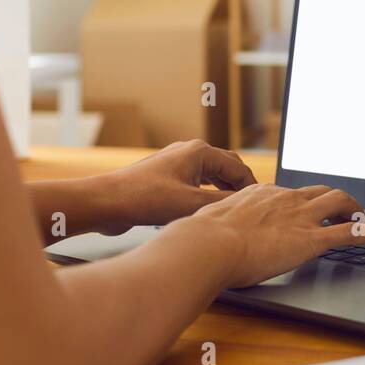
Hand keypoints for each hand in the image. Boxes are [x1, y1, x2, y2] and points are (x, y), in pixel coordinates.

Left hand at [94, 139, 257, 234]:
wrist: (105, 203)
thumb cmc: (143, 200)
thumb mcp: (191, 205)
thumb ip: (224, 204)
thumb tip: (247, 206)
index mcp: (200, 152)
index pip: (239, 168)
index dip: (252, 189)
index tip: (259, 208)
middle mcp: (189, 152)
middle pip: (227, 168)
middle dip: (240, 187)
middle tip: (249, 209)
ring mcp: (176, 163)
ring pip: (212, 176)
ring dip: (224, 192)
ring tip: (232, 212)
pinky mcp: (166, 177)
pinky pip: (196, 183)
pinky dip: (207, 195)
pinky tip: (207, 212)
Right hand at [185, 183, 364, 287]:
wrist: (205, 244)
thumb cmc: (199, 240)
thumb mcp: (209, 225)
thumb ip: (218, 227)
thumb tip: (206, 235)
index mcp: (261, 194)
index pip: (291, 193)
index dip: (305, 200)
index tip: (308, 207)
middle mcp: (285, 199)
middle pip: (322, 191)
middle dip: (340, 199)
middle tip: (349, 209)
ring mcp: (300, 217)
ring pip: (341, 202)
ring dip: (358, 209)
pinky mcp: (311, 239)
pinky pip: (353, 232)